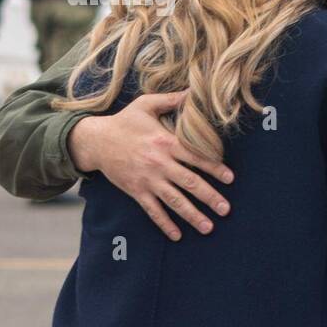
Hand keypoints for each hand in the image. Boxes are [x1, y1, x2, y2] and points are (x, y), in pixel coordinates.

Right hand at [67, 91, 233, 240]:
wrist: (96, 140)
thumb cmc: (125, 121)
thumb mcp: (146, 105)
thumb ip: (172, 100)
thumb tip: (194, 91)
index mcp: (165, 142)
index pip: (196, 157)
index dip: (215, 168)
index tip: (230, 179)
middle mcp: (159, 163)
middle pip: (190, 182)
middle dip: (210, 197)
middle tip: (227, 209)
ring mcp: (147, 180)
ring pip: (174, 201)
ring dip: (192, 215)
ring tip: (209, 227)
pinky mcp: (136, 191)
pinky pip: (153, 211)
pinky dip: (165, 224)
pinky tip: (177, 235)